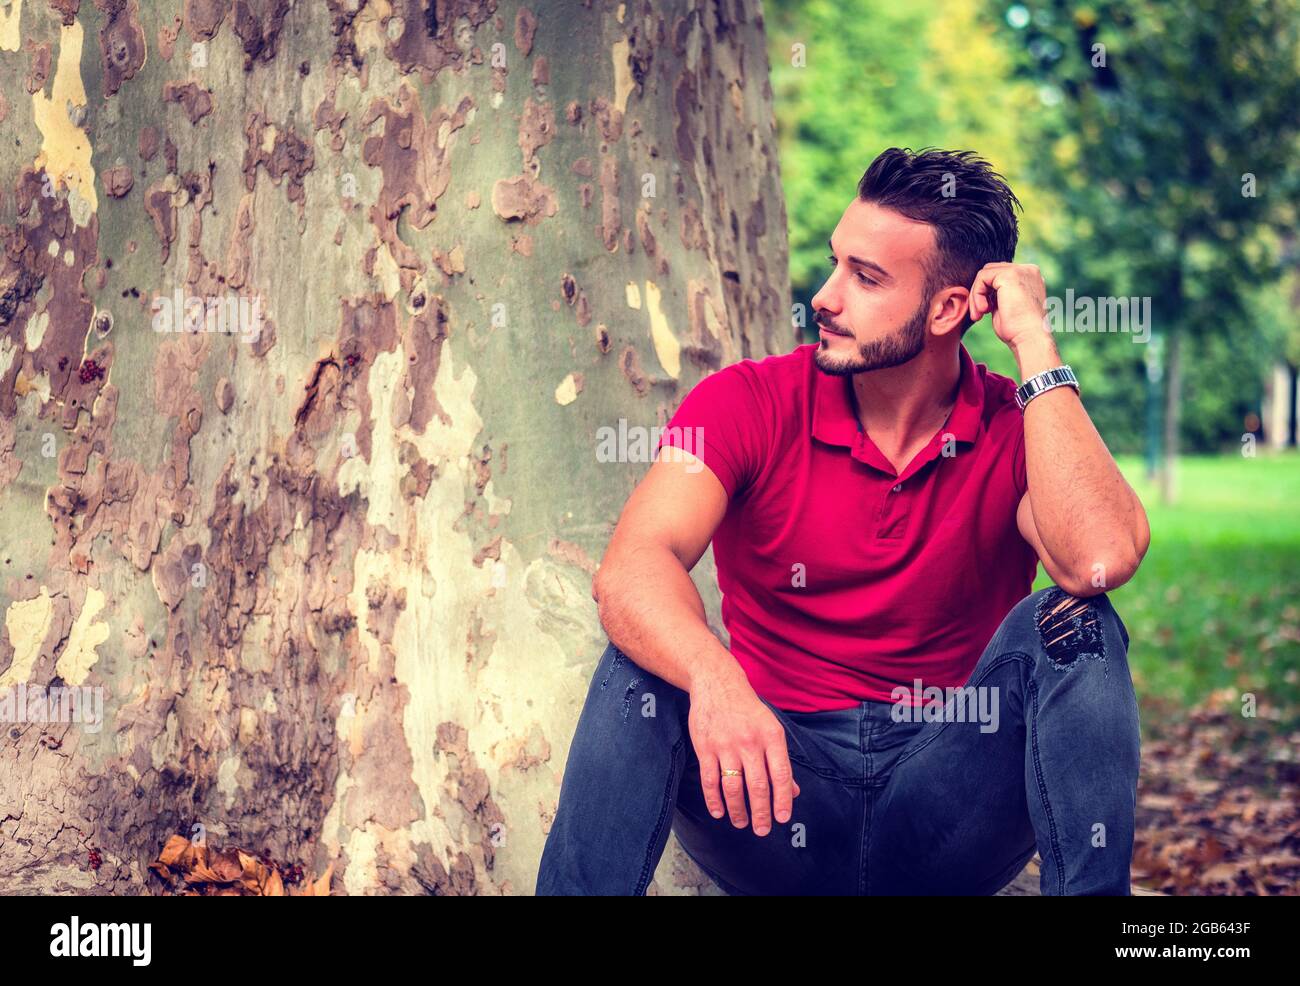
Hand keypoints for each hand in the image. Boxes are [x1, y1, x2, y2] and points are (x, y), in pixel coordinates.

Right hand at [687, 670, 799, 835]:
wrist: (717, 684)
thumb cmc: (748, 710)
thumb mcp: (771, 729)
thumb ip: (781, 761)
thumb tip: (793, 791)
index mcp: (771, 736)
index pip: (780, 774)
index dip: (783, 800)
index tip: (783, 819)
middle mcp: (749, 741)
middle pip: (757, 786)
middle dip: (760, 813)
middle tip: (762, 830)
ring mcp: (725, 745)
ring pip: (733, 787)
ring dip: (738, 810)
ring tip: (741, 823)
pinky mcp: (705, 747)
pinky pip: (710, 780)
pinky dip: (714, 800)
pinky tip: (719, 812)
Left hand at [967, 262, 1048, 349]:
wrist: (1029, 338)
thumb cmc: (1018, 330)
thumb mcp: (1007, 306)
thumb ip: (999, 294)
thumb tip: (982, 291)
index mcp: (1030, 277)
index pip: (999, 275)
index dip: (987, 292)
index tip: (985, 311)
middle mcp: (1028, 270)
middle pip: (991, 271)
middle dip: (980, 292)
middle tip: (979, 314)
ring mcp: (1020, 270)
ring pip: (984, 274)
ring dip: (976, 295)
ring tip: (980, 314)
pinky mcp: (1010, 275)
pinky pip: (982, 278)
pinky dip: (977, 294)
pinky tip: (983, 310)